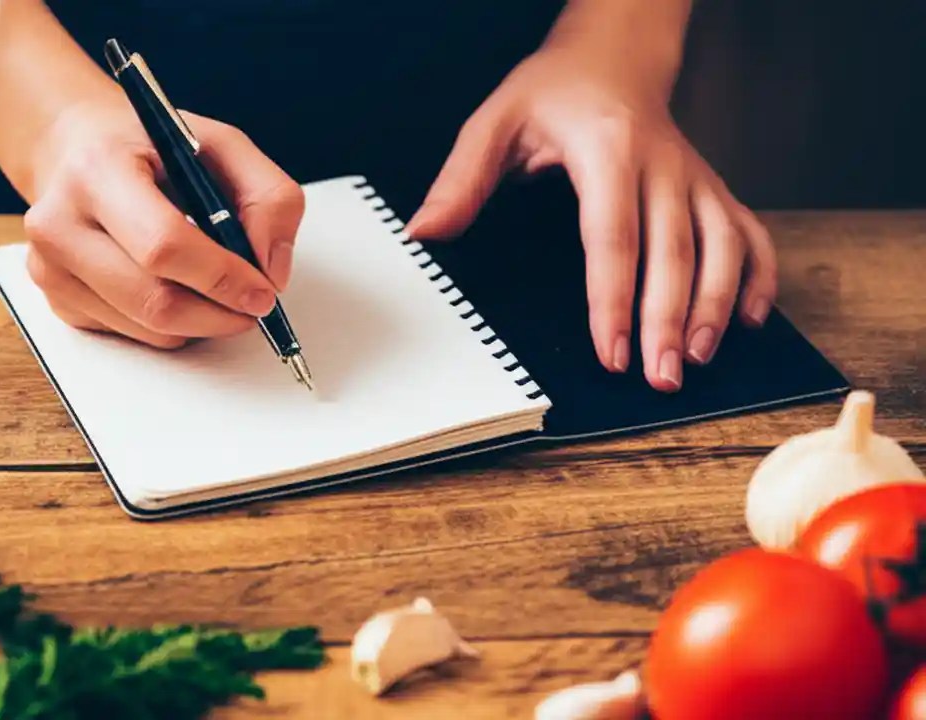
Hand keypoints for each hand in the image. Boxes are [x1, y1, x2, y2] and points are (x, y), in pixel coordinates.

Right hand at [22, 101, 304, 348]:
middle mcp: (60, 223)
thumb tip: (272, 270)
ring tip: (218, 291)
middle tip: (253, 305)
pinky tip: (175, 287)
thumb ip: (268, 197)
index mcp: (98, 171)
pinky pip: (133, 336)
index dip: (222, 277)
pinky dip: (171, 325)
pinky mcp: (57, 301)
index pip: (163, 246)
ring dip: (200, 323)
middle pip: (155, 301)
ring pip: (149, 329)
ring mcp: (50, 269)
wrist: (73, 150)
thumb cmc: (146, 148)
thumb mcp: (219, 144)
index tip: (261, 291)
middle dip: (220, 313)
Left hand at [407, 38, 776, 391]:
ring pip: (723, 246)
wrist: (614, 55)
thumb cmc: (555, 91)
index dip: (612, 300)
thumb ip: (461, 179)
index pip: (613, 237)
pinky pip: (750, 235)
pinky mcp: (714, 188)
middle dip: (668, 321)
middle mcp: (663, 165)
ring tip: (699, 359)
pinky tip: (751, 321)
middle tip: (660, 378)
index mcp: (608, 150)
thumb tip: (425, 232)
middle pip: (673, 253)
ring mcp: (696, 178)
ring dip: (718, 307)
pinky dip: (759, 278)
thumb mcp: (497, 121)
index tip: (608, 353)